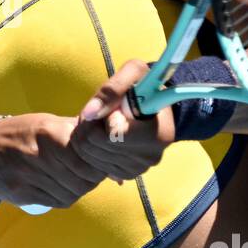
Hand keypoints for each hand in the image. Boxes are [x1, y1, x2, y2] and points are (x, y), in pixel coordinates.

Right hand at [0, 113, 106, 210]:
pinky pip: (56, 201)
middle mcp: (39, 155)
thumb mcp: (46, 123)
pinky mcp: (23, 194)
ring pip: (71, 193)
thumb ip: (76, 131)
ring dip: (79, 189)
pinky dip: (65, 197)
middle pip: (82, 178)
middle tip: (90, 173)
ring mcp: (30, 177)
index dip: (98, 162)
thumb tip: (110, 138)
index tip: (98, 160)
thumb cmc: (20, 133)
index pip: (86, 156)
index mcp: (48, 134)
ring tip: (75, 180)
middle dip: (91, 178)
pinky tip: (62, 188)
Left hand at [71, 59, 174, 181]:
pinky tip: (103, 137)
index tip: (114, 108)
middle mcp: (150, 157)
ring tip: (102, 122)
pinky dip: (92, 150)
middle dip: (91, 127)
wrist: (155, 105)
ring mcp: (138, 169)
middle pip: (96, 148)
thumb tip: (89, 113)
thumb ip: (112, 88)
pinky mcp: (126, 175)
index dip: (105, 119)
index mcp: (158, 134)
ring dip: (88, 136)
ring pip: (91, 158)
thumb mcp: (134, 73)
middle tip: (101, 112)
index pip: (112, 136)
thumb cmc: (145, 86)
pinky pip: (94, 166)